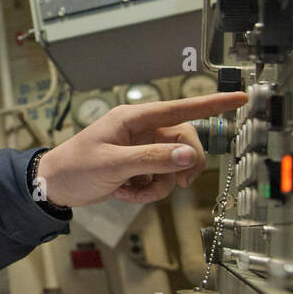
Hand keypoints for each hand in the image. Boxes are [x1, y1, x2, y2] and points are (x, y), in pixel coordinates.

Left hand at [36, 91, 247, 206]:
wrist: (52, 187)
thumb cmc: (75, 168)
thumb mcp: (114, 165)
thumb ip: (153, 159)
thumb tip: (190, 155)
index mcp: (134, 118)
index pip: (181, 108)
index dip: (213, 104)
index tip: (240, 99)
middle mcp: (140, 130)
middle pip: (184, 143)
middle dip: (182, 166)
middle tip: (178, 185)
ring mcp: (140, 148)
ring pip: (173, 165)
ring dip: (160, 185)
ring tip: (132, 193)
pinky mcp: (137, 166)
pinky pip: (159, 178)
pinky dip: (147, 191)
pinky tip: (125, 194)